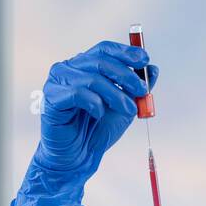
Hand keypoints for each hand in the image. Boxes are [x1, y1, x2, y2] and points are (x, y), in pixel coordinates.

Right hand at [11, 41, 159, 205]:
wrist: (79, 157)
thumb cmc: (98, 130)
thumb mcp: (125, 107)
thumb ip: (136, 89)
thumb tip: (153, 69)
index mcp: (86, 66)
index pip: (105, 49)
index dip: (125, 52)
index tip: (145, 59)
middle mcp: (70, 69)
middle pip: (100, 60)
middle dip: (126, 75)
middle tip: (142, 91)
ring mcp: (58, 81)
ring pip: (92, 78)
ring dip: (116, 94)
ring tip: (128, 111)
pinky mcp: (52, 98)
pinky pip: (77, 93)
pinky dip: (94, 104)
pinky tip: (99, 115)